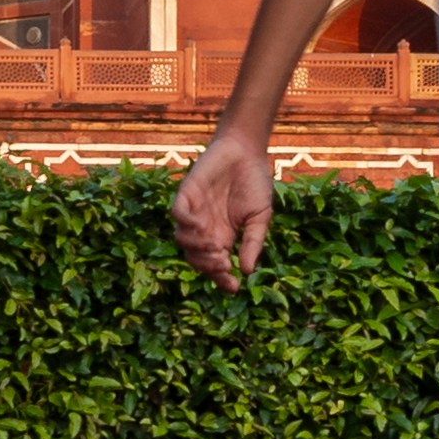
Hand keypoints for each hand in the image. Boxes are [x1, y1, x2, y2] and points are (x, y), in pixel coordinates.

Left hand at [170, 128, 276, 288]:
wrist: (247, 151)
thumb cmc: (254, 183)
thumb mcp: (260, 218)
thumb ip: (252, 242)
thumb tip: (248, 271)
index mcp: (222, 237)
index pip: (215, 265)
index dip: (221, 279)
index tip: (233, 287)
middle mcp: (204, 229)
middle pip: (195, 258)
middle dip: (208, 267)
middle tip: (224, 265)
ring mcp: (194, 212)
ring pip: (183, 240)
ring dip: (197, 249)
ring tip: (216, 248)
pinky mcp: (187, 194)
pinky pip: (178, 215)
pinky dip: (187, 224)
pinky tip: (204, 228)